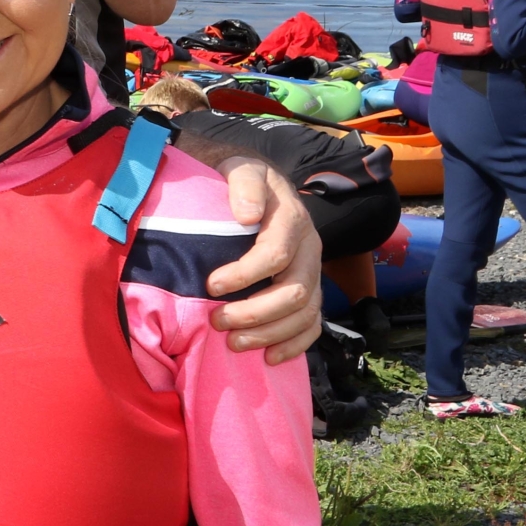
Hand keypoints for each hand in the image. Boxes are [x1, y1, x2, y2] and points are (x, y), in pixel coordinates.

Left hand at [205, 160, 321, 362]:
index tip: (211, 286)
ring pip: (305, 314)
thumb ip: (245, 184)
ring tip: (233, 343)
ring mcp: (312, 273)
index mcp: (294, 221)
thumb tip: (247, 214)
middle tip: (217, 321)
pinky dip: (295, 345)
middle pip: (295, 292)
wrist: (256, 185)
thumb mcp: (241, 168)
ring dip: (271, 334)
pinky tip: (270, 357)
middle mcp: (310, 250)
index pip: (277, 254)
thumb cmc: (241, 180)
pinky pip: (313, 325)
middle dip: (256, 313)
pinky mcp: (309, 290)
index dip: (245, 275)